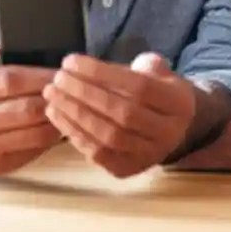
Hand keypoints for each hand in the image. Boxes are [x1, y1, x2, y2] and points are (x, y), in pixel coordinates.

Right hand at [0, 38, 61, 175]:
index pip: (10, 81)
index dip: (41, 76)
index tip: (62, 70)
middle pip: (26, 110)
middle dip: (56, 97)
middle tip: (74, 88)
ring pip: (34, 134)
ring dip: (58, 119)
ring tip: (70, 105)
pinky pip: (32, 151)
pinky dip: (49, 138)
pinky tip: (56, 124)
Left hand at [42, 52, 195, 178]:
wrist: (174, 131)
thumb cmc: (156, 94)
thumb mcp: (157, 72)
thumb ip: (137, 65)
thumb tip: (107, 66)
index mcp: (179, 103)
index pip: (138, 87)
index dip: (101, 74)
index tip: (71, 61)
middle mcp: (168, 133)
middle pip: (122, 113)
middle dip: (84, 93)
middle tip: (58, 78)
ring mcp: (148, 155)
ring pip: (109, 137)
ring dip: (74, 114)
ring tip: (52, 95)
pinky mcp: (128, 170)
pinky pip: (98, 154)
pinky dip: (75, 134)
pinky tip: (57, 116)